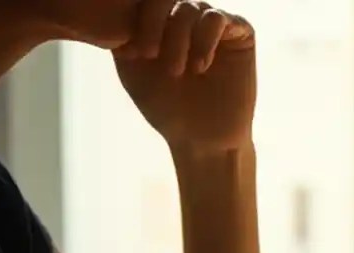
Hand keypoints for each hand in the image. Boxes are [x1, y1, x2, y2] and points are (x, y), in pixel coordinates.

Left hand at [113, 1, 256, 152]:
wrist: (204, 138)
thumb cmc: (166, 108)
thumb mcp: (132, 69)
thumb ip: (123, 36)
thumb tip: (114, 9)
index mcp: (159, 21)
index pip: (143, 1)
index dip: (136, 21)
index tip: (133, 55)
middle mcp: (186, 17)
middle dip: (154, 24)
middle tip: (150, 55)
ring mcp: (212, 23)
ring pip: (190, 7)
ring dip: (179, 38)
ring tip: (178, 71)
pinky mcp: (240, 32)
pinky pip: (217, 18)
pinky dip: (204, 40)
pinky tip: (200, 67)